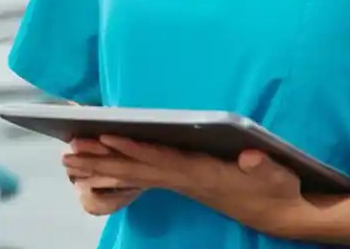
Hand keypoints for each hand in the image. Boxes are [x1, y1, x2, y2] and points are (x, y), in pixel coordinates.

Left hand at [62, 136, 311, 236]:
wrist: (281, 213)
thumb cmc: (279, 188)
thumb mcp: (279, 176)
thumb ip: (263, 166)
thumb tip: (249, 157)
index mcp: (203, 173)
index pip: (161, 159)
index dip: (133, 148)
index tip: (107, 135)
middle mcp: (186, 180)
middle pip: (137, 169)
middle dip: (102, 160)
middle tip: (68, 152)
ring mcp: (182, 183)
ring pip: (135, 174)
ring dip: (102, 168)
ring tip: (71, 160)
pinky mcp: (183, 182)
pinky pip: (142, 177)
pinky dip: (118, 172)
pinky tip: (98, 170)